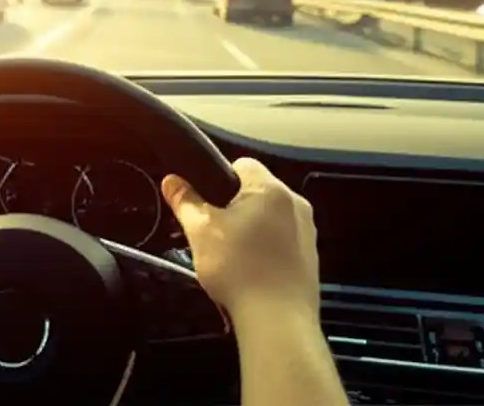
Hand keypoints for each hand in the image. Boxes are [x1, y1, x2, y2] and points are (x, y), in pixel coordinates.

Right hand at [161, 158, 318, 319]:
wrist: (277, 320)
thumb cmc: (238, 269)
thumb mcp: (200, 232)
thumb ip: (185, 201)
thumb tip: (171, 180)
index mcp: (270, 189)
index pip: (242, 164)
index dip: (218, 180)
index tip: (206, 206)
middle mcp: (296, 204)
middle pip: (257, 193)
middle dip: (234, 209)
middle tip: (214, 235)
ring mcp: (308, 232)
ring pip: (270, 220)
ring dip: (251, 231)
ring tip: (233, 259)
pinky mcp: (311, 258)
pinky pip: (283, 243)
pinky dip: (266, 252)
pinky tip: (252, 274)